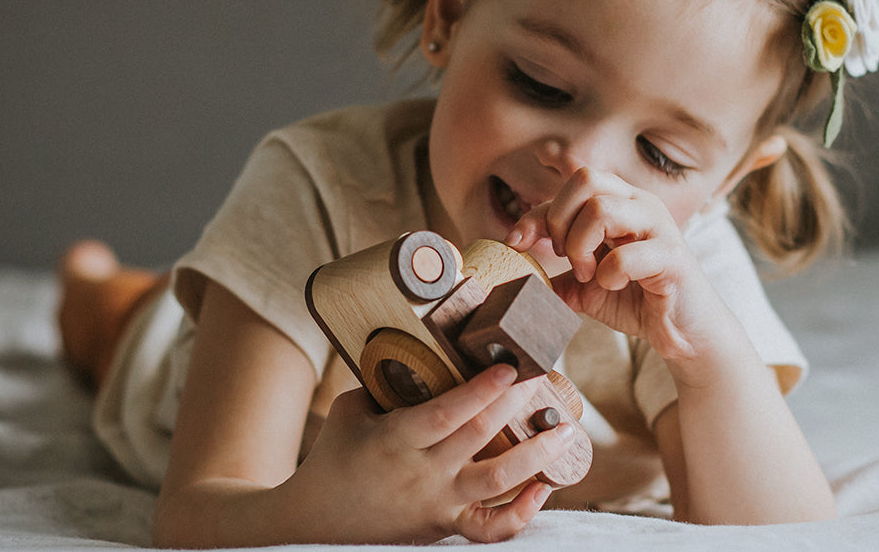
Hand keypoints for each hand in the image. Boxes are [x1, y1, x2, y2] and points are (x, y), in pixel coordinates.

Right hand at [290, 364, 575, 543]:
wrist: (313, 522)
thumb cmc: (334, 457)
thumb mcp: (351, 409)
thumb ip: (385, 383)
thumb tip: (423, 349)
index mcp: (395, 438)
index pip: (446, 412)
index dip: (481, 389)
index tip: (508, 365)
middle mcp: (422, 472)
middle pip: (479, 435)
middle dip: (515, 402)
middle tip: (541, 373)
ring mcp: (437, 503)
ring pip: (497, 481)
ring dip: (537, 455)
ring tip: (566, 431)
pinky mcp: (445, 526)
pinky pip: (489, 529)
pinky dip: (521, 514)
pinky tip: (544, 491)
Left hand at [507, 167, 723, 363]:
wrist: (684, 332)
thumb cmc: (638, 300)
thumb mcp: (586, 288)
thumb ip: (557, 276)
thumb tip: (518, 276)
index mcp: (620, 203)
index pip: (569, 187)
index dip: (535, 214)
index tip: (516, 243)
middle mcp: (640, 205)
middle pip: (586, 179)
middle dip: (560, 220)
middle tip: (565, 257)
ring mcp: (659, 226)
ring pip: (602, 209)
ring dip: (581, 246)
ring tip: (588, 274)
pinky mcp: (673, 257)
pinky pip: (628, 254)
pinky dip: (609, 274)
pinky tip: (614, 285)